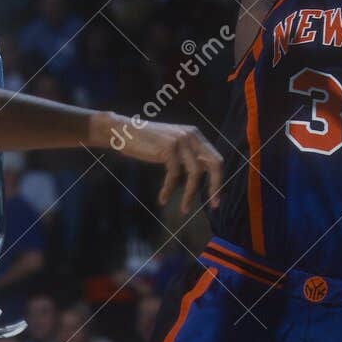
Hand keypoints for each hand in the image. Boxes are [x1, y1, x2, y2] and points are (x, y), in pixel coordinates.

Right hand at [106, 117, 222, 212]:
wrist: (122, 131)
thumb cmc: (145, 143)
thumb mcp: (172, 147)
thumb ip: (187, 156)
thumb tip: (201, 176)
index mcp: (195, 135)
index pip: (216, 159)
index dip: (218, 180)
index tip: (216, 198)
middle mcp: (191, 135)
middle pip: (214, 163)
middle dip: (215, 186)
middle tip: (214, 205)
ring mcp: (180, 140)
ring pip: (194, 173)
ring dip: (189, 194)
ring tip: (184, 210)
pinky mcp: (168, 147)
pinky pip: (174, 175)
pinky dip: (169, 189)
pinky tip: (163, 199)